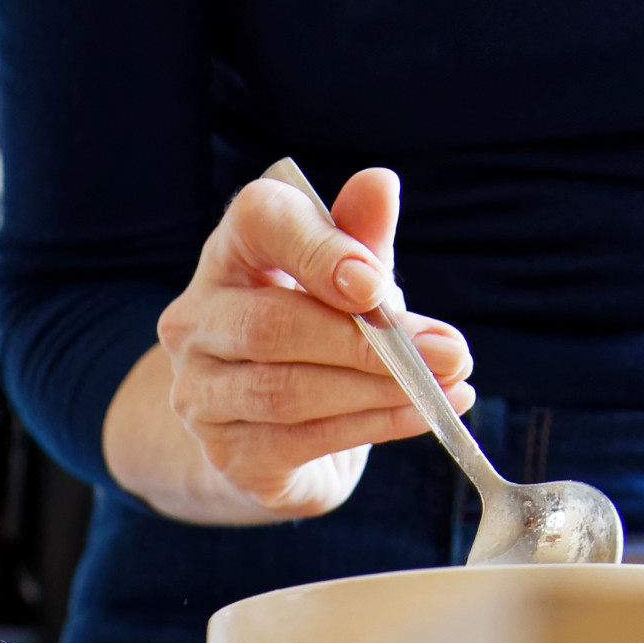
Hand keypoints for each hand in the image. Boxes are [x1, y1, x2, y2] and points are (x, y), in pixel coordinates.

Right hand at [105, 166, 474, 526]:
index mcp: (228, 254)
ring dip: (378, 389)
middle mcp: (196, 323)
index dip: (317, 249)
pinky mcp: (228, 456)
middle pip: (271, 327)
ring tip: (443, 385)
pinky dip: (374, 426)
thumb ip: (360, 237)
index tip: (377, 283)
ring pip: (288, 391)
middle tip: (447, 351)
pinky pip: (304, 441)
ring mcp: (202, 396)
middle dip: (365, 342)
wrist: (267, 432)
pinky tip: (422, 415)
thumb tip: (380, 186)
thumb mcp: (344, 277)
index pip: (258, 223)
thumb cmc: (313, 332)